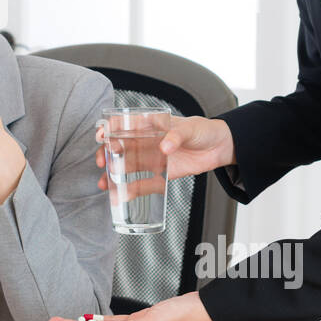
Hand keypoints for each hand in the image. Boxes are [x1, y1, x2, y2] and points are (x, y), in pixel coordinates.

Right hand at [95, 115, 235, 194]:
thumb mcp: (190, 128)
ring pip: (126, 167)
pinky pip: (143, 183)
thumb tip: (164, 147)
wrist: (218, 147)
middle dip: (106, 154)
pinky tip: (121, 196)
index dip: (109, 129)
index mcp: (149, 125)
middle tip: (102, 162)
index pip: (124, 124)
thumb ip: (177, 136)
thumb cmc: (202, 130)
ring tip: (104, 184)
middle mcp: (146, 142)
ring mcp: (151, 159)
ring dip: (113, 175)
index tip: (102, 136)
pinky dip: (132, 190)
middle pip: (119, 147)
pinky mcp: (161, 174)